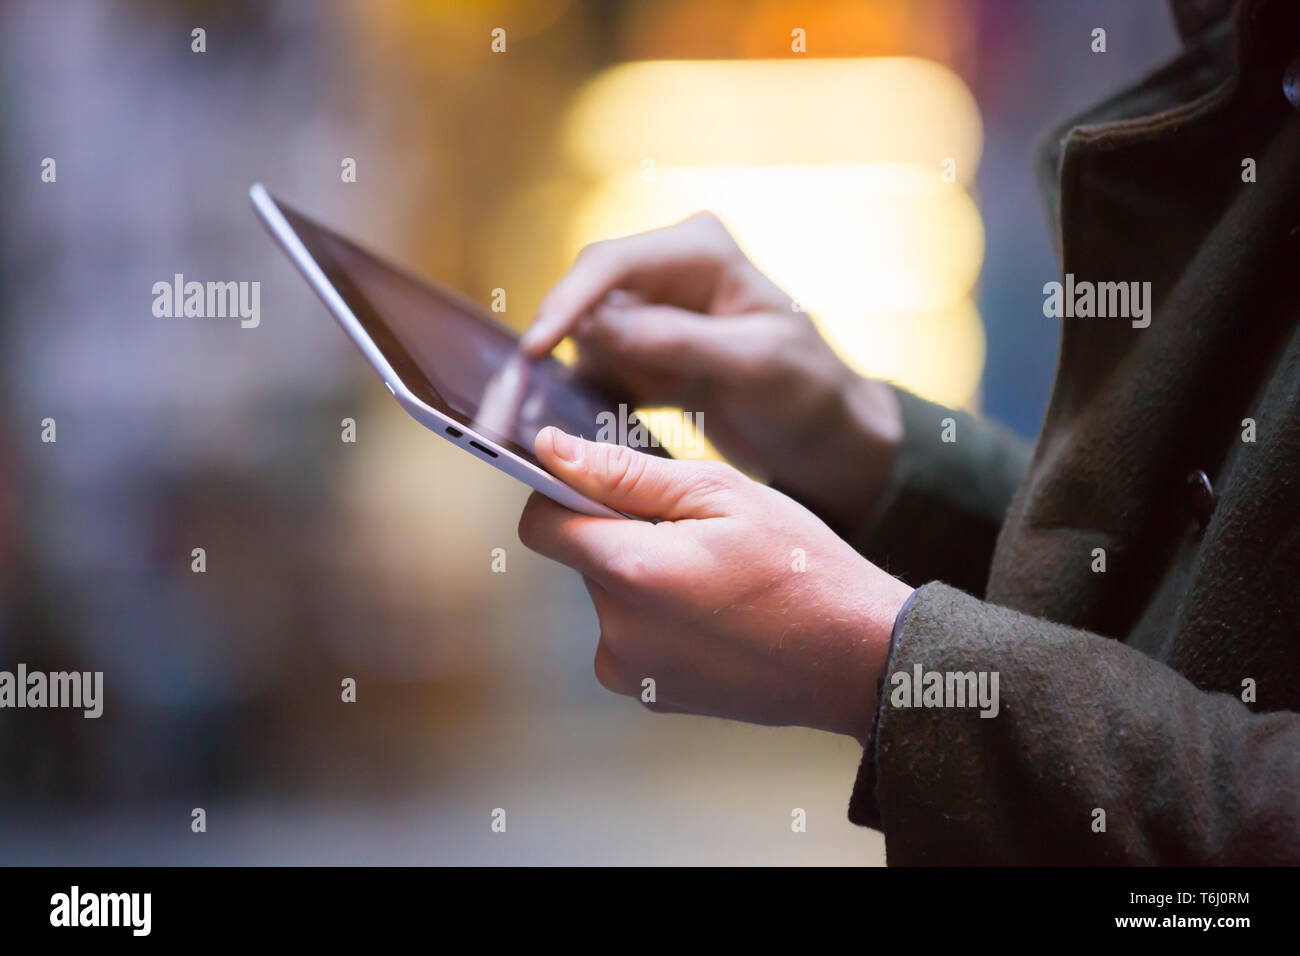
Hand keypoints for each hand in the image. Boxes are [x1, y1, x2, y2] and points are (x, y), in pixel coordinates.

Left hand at [517, 426, 913, 743]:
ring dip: (642, 577)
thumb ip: (624, 472)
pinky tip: (715, 614)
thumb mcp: (720, 493)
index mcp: (633, 573)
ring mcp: (633, 673)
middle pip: (581, 559)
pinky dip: (657, 617)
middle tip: (696, 535)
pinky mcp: (649, 696)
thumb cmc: (803, 567)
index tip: (607, 487)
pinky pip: (630, 636)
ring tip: (715, 578)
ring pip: (608, 596)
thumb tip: (550, 450)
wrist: (856, 658)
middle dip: (621, 536)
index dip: (565, 495)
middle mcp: (619, 633)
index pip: (541, 525)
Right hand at [519, 212, 901, 531]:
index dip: (568, 302)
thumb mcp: (756, 364)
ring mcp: (653, 314)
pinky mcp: (644, 356)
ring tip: (579, 417)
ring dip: (578, 376)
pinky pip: (597, 369)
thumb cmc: (809, 391)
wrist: (826, 438)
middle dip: (564, 342)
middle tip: (535, 395)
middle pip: (587, 296)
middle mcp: (669, 272)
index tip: (537, 346)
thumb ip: (679, 341)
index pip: (613, 264)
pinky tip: (595, 425)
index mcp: (701, 251)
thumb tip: (599, 325)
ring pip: (585, 336)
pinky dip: (590, 396)